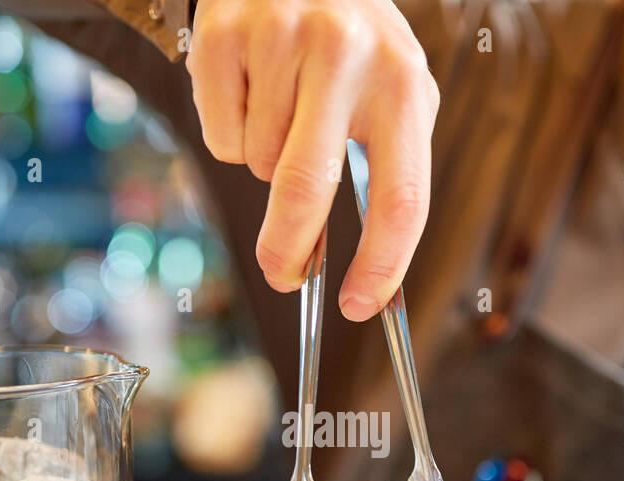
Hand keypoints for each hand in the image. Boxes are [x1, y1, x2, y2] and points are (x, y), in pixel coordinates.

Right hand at [185, 0, 438, 319]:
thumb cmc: (351, 45)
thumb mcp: (392, 89)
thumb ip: (387, 169)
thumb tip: (369, 274)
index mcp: (404, 85)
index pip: (402, 198)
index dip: (381, 264)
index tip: (358, 305)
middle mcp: (347, 56)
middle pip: (306, 191)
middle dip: (288, 250)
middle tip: (283, 274)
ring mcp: (281, 39)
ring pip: (256, 162)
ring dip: (263, 163)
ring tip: (281, 110)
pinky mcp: (225, 32)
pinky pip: (219, 133)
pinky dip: (229, 133)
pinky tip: (250, 90)